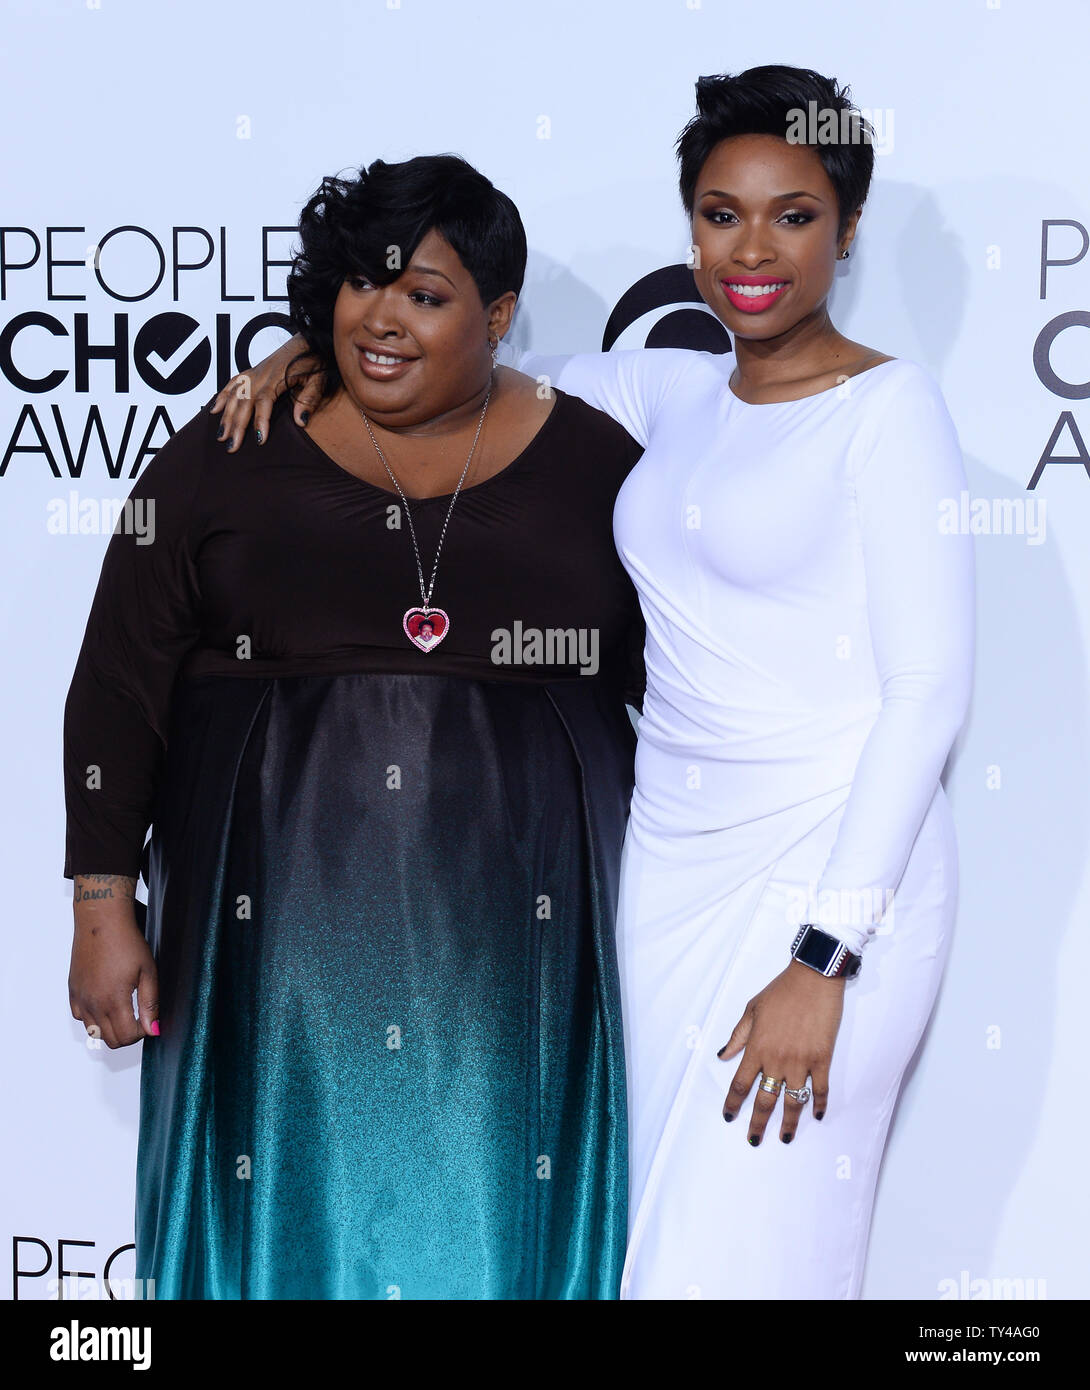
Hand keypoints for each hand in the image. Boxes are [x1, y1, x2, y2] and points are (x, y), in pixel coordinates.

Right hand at [69, 876, 158, 1048]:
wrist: (101, 921)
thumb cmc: (126, 942)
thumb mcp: (148, 971)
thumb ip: (150, 1004)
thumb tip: (153, 1029)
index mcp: (114, 1000)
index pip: (127, 1037)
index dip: (142, 1032)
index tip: (149, 1020)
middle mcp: (93, 1003)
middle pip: (110, 1040)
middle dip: (128, 1035)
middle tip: (139, 1018)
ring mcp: (80, 998)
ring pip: (94, 1032)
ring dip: (110, 1028)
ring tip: (124, 1010)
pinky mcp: (73, 991)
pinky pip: (80, 1017)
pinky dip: (93, 1018)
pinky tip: (105, 1003)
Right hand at [209, 332, 322, 450]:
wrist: (309, 340)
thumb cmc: (315, 361)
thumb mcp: (319, 380)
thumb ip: (310, 399)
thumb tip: (301, 421)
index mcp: (277, 378)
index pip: (264, 401)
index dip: (260, 420)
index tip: (259, 439)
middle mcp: (261, 375)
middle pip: (244, 402)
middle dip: (236, 425)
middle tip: (232, 446)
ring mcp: (255, 372)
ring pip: (234, 394)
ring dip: (226, 416)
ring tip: (221, 436)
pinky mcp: (252, 371)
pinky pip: (232, 383)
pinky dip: (221, 396)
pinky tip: (214, 411)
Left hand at [717, 959, 844, 1144]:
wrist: (813, 978)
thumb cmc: (780, 991)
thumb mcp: (752, 1009)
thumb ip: (738, 1036)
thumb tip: (723, 1056)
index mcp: (756, 1047)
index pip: (740, 1084)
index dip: (733, 1103)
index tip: (729, 1116)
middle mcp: (776, 1059)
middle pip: (764, 1100)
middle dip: (757, 1123)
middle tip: (753, 1140)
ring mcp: (800, 1061)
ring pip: (793, 1101)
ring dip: (788, 1122)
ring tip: (785, 1137)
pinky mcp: (821, 1059)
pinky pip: (819, 1089)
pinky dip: (818, 1105)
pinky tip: (816, 1115)